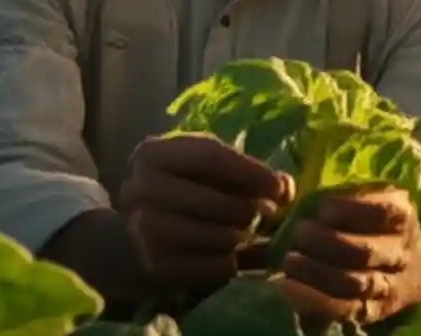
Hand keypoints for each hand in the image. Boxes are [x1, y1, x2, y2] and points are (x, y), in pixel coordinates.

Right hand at [119, 133, 294, 293]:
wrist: (133, 239)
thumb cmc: (181, 193)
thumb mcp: (202, 171)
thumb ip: (243, 174)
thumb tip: (286, 188)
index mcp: (152, 153)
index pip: (209, 156)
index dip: (252, 172)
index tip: (281, 186)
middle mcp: (140, 189)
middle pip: (216, 201)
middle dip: (252, 209)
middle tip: (269, 213)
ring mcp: (144, 230)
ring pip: (217, 236)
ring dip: (242, 237)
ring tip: (248, 232)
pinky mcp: (157, 266)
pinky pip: (214, 266)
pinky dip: (231, 261)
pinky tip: (230, 254)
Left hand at [274, 185, 420, 325]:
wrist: (411, 268)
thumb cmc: (374, 221)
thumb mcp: (371, 197)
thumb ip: (343, 191)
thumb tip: (291, 186)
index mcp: (402, 217)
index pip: (381, 213)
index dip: (349, 210)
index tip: (322, 208)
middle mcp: (400, 254)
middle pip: (365, 252)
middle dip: (326, 242)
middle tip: (298, 233)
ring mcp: (389, 286)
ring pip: (354, 283)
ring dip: (316, 272)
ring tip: (289, 261)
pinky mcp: (373, 310)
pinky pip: (344, 308)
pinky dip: (315, 299)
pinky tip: (289, 288)